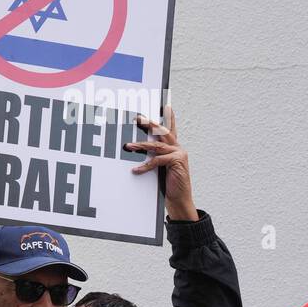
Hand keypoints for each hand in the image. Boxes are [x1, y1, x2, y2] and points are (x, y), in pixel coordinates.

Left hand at [129, 106, 195, 220]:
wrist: (179, 200)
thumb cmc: (167, 185)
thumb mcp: (158, 169)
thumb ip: (153, 158)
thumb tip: (136, 150)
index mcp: (173, 148)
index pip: (170, 129)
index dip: (169, 117)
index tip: (166, 105)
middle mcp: (177, 148)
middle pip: (162, 131)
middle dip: (149, 123)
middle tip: (137, 117)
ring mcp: (178, 154)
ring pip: (157, 145)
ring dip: (140, 145)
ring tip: (128, 146)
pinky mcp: (177, 162)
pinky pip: (157, 161)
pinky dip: (145, 165)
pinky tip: (135, 170)